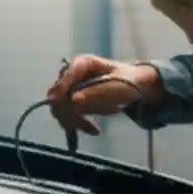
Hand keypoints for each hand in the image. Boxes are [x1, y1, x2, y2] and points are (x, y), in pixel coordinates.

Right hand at [46, 54, 163, 135]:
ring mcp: (70, 88)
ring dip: (75, 121)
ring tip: (95, 129)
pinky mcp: (71, 101)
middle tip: (86, 125)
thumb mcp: (117, 86)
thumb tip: (73, 100)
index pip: (66, 76)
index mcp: (82, 63)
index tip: (57, 105)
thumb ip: (97, 93)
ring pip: (60, 108)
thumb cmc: (128, 82)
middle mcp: (72, 74)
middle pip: (58, 94)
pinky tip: (94, 130)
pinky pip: (67, 116)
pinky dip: (78, 125)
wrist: (135, 87)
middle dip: (69, 111)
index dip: (60, 90)